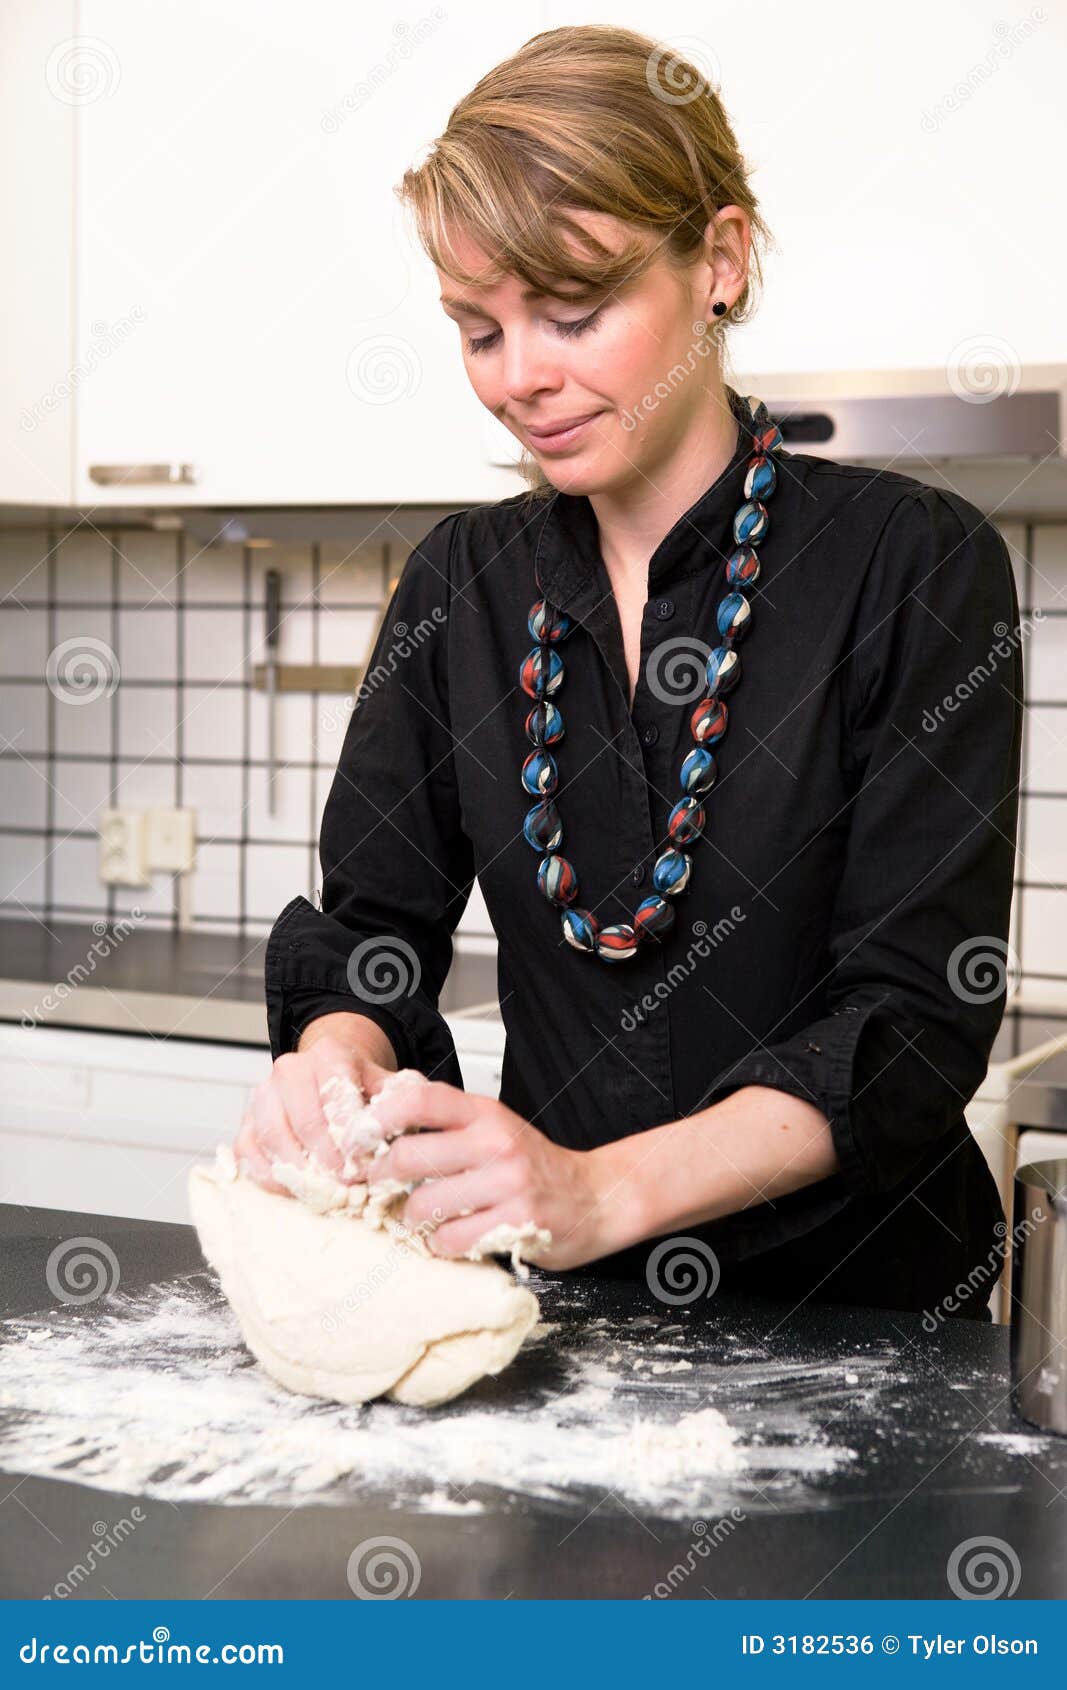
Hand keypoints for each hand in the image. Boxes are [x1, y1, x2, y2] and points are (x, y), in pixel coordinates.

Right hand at [233, 1035, 394, 1194]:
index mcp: (328, 1053)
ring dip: (301, 1172)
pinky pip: (250, 1154)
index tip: (363, 1162)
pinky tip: (298, 1189)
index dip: (350, 1136)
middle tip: (348, 1183)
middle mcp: (290, 1068)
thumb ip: (399, 1101)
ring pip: (274, 1138)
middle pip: (305, 1121)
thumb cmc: (358, 1088)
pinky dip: (273, 1178)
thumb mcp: (386, 1085)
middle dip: (329, 1160)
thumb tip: (402, 1125)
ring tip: (325, 1189)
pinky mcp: (245, 1122)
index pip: (336, 1095)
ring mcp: (263, 1095)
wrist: (328, 1078)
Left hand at [366, 1075, 619, 1270]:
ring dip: (413, 1219)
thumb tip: (379, 1119)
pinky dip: (442, 1244)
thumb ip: (447, 1122)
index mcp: (485, 1113)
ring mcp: (508, 1184)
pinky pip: (450, 1240)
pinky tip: (453, 1237)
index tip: (358, 1139)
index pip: (419, 1099)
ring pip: (423, 1205)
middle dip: (382, 1179)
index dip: (378, 1118)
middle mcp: (495, 1142)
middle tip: (382, 1189)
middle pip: (407, 1157)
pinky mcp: (515, 1223)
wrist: (595, 1198)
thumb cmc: (532, 1165)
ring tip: (425, 1217)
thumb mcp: (493, 1127)